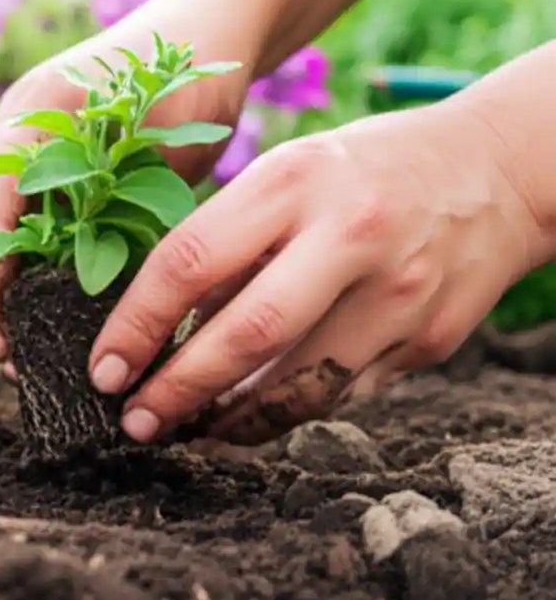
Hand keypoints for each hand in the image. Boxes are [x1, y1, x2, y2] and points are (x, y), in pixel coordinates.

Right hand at [0, 2, 253, 378]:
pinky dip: (19, 269)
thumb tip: (74, 264)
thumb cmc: (188, 73)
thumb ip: (112, 187)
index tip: (1, 316)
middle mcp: (16, 132)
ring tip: (15, 343)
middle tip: (7, 348)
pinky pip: (17, 224)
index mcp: (30, 115)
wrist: (206, 35)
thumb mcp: (155, 129)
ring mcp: (26, 149)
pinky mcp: (49, 169)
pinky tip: (39, 308)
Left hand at [89, 99, 545, 443]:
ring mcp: (400, 292)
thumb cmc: (359, 171)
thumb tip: (153, 324)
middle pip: (248, 335)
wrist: (496, 170)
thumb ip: (227, 240)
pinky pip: (344, 394)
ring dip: (231, 419)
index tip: (104, 369)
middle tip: (135, 421)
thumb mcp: (285, 174)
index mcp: (295, 180)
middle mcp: (351, 236)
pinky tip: (248, 418)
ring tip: (185, 430)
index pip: (190, 262)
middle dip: (179, 390)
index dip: (136, 326)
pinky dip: (288, 413)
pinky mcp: (433, 338)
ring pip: (300, 385)